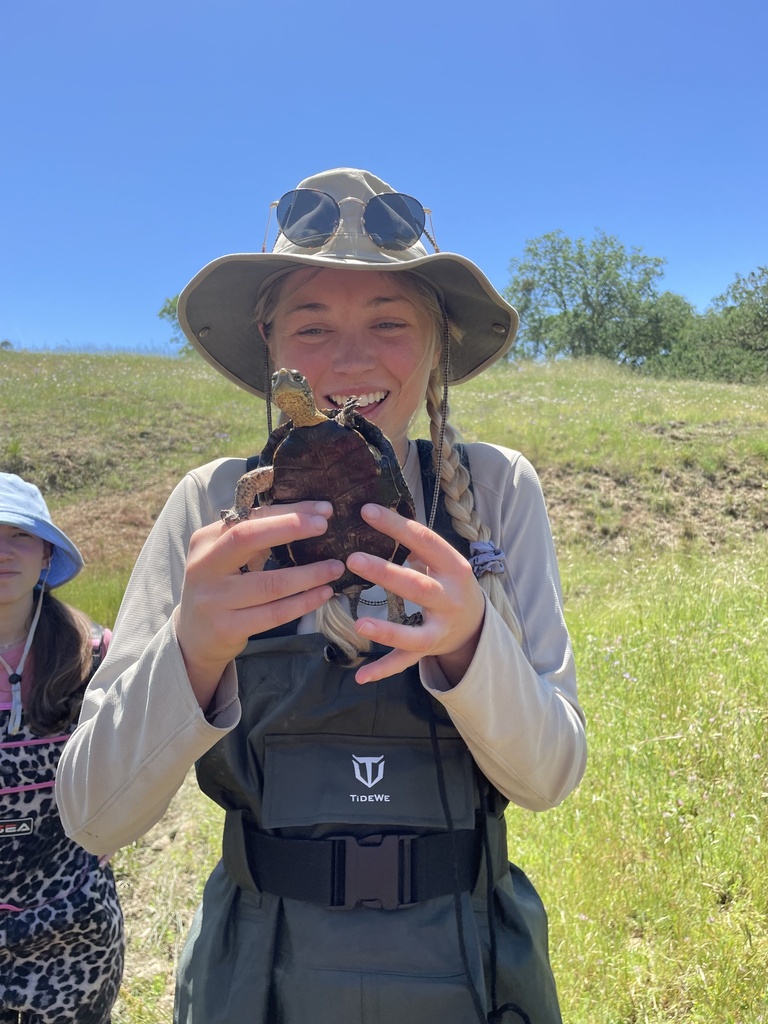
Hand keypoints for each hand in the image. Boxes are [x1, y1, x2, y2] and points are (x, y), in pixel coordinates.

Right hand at [176, 501, 343, 706]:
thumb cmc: (221, 588)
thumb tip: (309, 517)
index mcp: (206, 540)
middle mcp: (204, 566)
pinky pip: (275, 614)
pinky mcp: (227, 628)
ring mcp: (213, 599)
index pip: (250, 517)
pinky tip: (323, 594)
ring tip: (335, 567)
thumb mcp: (227, 558)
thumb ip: (255, 538)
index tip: (322, 510)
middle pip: (249, 538)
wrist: (195, 637)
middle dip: (291, 527)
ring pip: (271, 583)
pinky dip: (304, 602)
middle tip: (325, 526)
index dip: (288, 512)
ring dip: (310, 574)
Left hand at [346, 504, 485, 685]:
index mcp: (453, 567)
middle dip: (386, 574)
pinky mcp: (428, 650)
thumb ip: (415, 543)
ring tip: (360, 623)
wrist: (475, 623)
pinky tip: (359, 676)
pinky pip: (405, 662)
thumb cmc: (447, 581)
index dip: (396, 526)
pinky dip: (383, 669)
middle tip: (352, 559)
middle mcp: (450, 598)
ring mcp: (440, 628)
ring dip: (387, 630)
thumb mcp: (440, 559)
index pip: (425, 541)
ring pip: (414, 632)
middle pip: (418, 586)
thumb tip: (376, 512)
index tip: (366, 511)